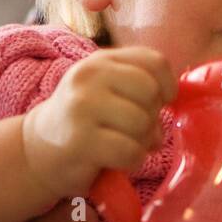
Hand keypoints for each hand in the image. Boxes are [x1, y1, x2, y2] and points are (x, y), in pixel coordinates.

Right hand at [22, 46, 174, 197]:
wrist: (38, 150)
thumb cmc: (85, 120)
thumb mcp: (108, 90)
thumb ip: (141, 83)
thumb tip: (183, 95)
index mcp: (102, 61)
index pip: (155, 62)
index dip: (167, 87)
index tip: (159, 103)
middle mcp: (89, 77)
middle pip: (151, 92)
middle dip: (153, 117)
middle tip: (138, 130)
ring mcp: (82, 107)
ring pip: (142, 123)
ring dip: (143, 142)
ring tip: (126, 145)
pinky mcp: (80, 140)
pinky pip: (130, 151)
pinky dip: (132, 161)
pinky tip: (118, 161)